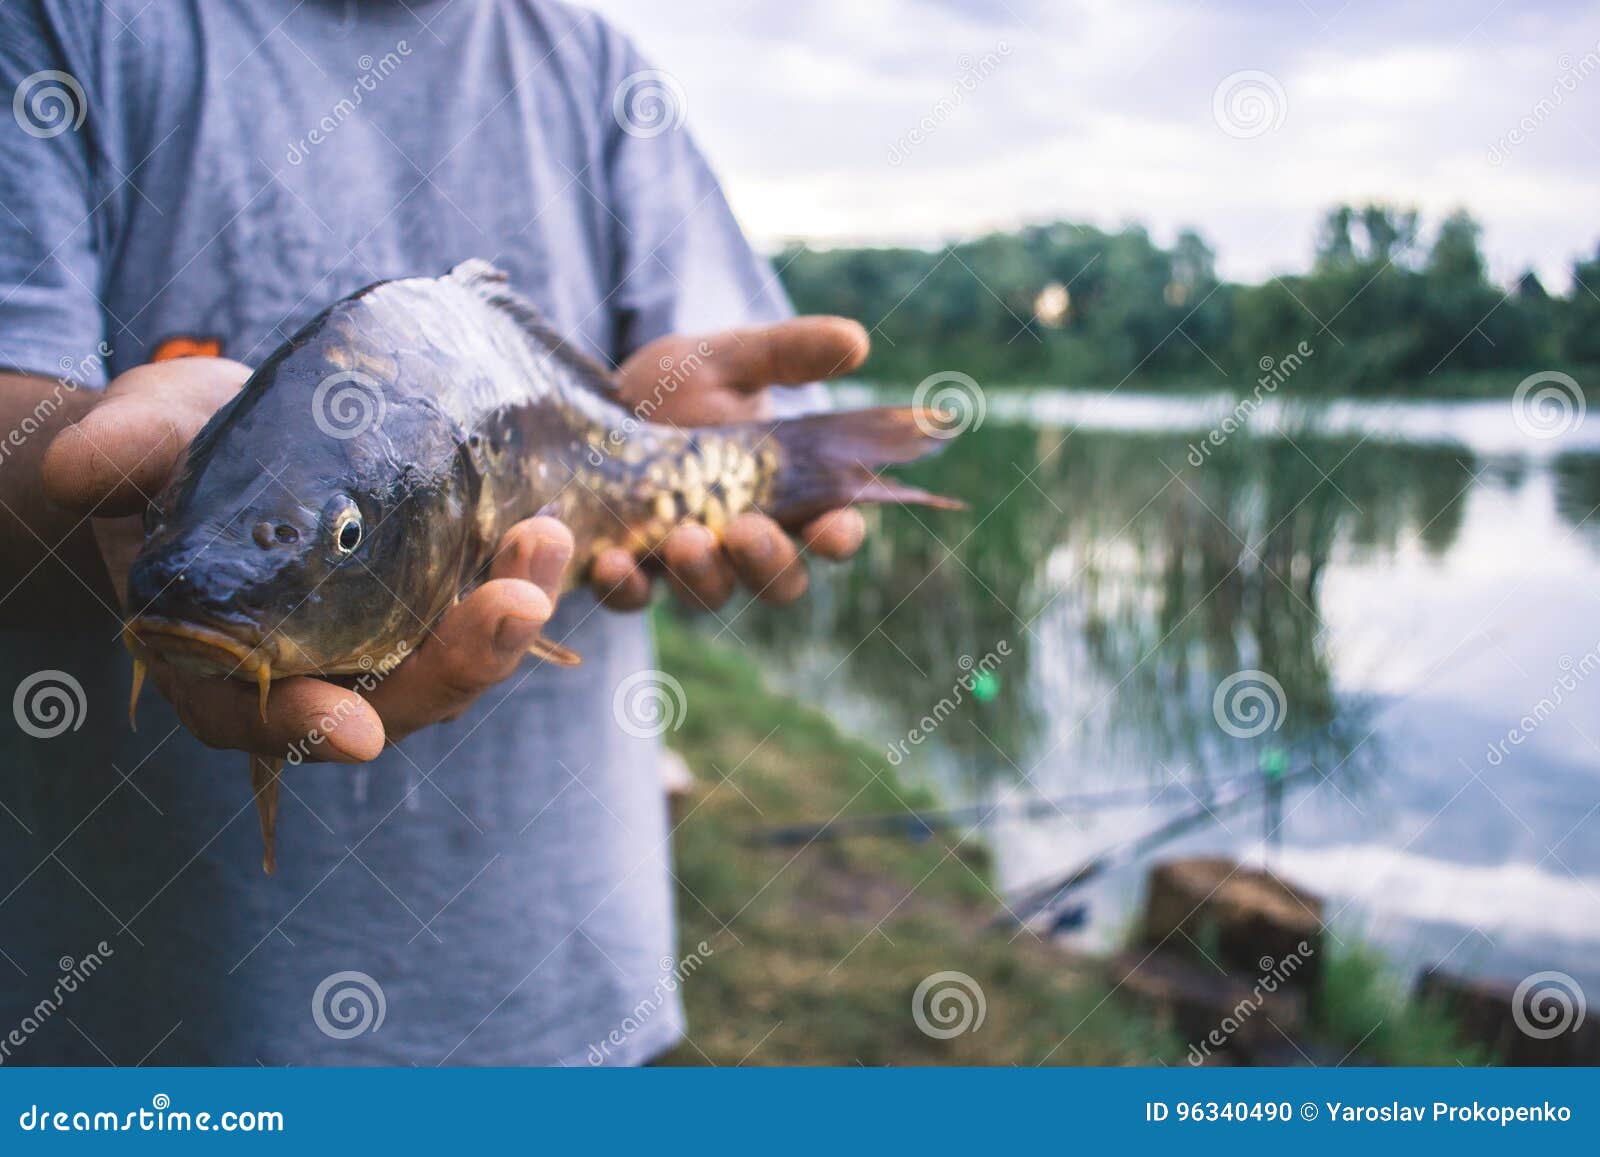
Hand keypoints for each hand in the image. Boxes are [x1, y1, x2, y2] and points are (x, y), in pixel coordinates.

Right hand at [41, 357, 573, 761]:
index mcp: (223, 665)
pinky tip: (555, 530)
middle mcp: (316, 672)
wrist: (241, 429)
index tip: (350, 730)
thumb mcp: (144, 438)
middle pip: (395, 701)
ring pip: (457, 659)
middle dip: (460, 663)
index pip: (259, 718)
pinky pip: (488, 611)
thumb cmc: (174, 446)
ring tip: (549, 540)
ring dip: (511, 615)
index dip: (301, 727)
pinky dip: (524, 580)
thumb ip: (125, 454)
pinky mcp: (436, 603)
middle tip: (516, 604)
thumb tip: (80, 466)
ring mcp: (385, 644)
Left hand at [590, 316, 871, 611]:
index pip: (832, 530)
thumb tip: (856, 341)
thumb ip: (790, 353)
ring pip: (710, 593)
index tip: (831, 527)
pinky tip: (610, 564)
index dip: (838, 535)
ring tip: (686, 541)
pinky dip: (624, 588)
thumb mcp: (731, 360)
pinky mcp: (630, 570)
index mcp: (787, 496)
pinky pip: (632, 598)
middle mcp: (744, 540)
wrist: (597, 399)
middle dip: (768, 562)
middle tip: (748, 531)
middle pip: (779, 579)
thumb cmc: (681, 385)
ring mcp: (687, 562)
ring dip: (703, 576)